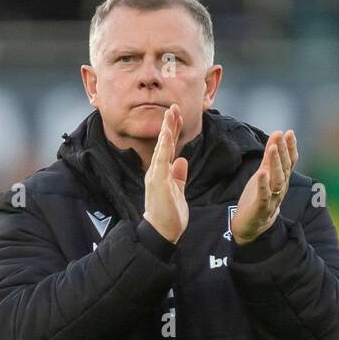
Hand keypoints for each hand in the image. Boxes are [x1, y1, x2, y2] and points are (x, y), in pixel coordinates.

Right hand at [143, 104, 188, 243]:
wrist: (162, 233)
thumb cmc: (169, 216)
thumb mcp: (178, 191)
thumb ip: (179, 176)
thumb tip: (182, 161)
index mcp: (162, 173)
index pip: (169, 148)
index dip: (173, 132)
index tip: (177, 116)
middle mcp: (157, 171)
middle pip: (165, 144)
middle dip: (170, 125)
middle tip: (174, 106)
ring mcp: (156, 175)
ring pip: (162, 148)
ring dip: (167, 130)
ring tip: (171, 113)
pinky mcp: (158, 181)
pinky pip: (162, 160)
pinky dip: (164, 146)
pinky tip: (167, 133)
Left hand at [231, 130, 297, 244]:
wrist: (250, 227)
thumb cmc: (258, 198)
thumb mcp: (264, 174)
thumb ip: (270, 157)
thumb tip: (277, 134)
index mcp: (281, 180)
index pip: (289, 162)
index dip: (290, 148)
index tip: (289, 133)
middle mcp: (280, 189)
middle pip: (284, 169)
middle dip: (282, 151)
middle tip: (279, 136)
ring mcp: (272, 199)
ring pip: (277, 181)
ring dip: (275, 164)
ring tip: (272, 148)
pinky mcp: (261, 209)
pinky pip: (264, 196)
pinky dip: (263, 184)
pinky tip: (262, 173)